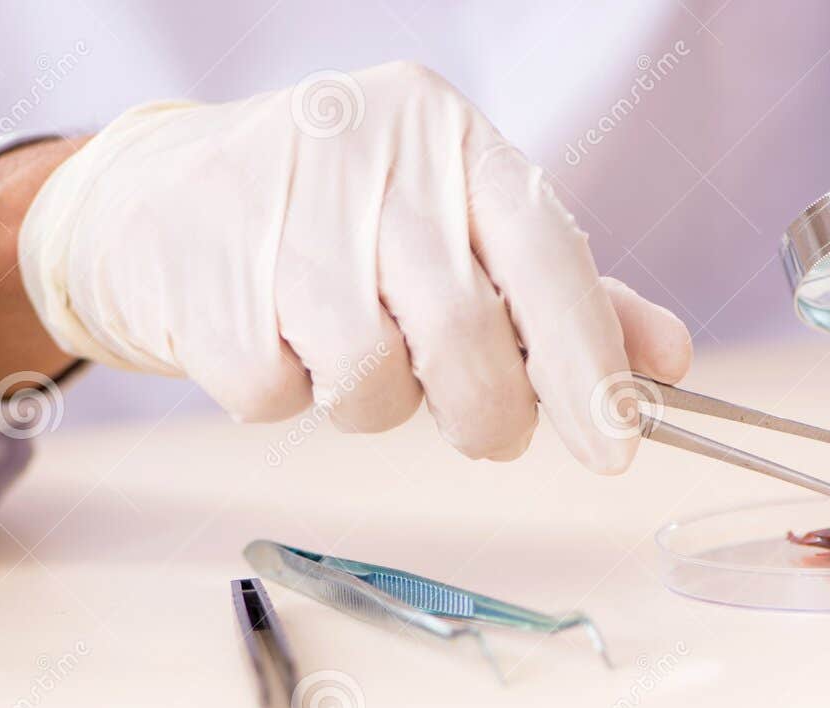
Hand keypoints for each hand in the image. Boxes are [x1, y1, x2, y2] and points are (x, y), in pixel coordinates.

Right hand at [18, 62, 691, 471]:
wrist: (160, 199)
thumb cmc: (338, 222)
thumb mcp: (456, 228)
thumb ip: (562, 295)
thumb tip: (669, 362)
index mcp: (449, 137)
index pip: (545, 255)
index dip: (588, 364)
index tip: (616, 448)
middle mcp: (368, 154)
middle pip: (462, 332)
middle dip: (487, 414)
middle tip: (483, 430)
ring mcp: (275, 211)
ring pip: (368, 380)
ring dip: (373, 405)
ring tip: (347, 353)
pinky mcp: (201, 274)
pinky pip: (275, 396)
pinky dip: (284, 396)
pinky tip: (270, 339)